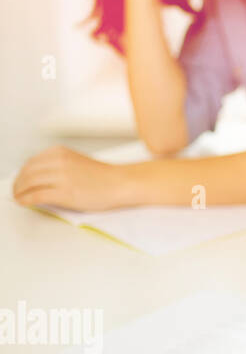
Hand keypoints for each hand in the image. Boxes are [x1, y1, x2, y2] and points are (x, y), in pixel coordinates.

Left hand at [12, 146, 131, 211]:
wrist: (121, 183)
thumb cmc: (103, 176)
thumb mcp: (76, 161)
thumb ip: (57, 164)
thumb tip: (37, 176)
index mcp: (60, 152)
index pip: (31, 162)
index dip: (21, 173)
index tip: (19, 180)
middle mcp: (58, 162)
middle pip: (26, 172)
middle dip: (17, 183)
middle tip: (15, 191)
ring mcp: (61, 177)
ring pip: (28, 183)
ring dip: (18, 192)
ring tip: (18, 197)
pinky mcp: (64, 192)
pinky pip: (36, 195)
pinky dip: (25, 199)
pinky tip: (22, 202)